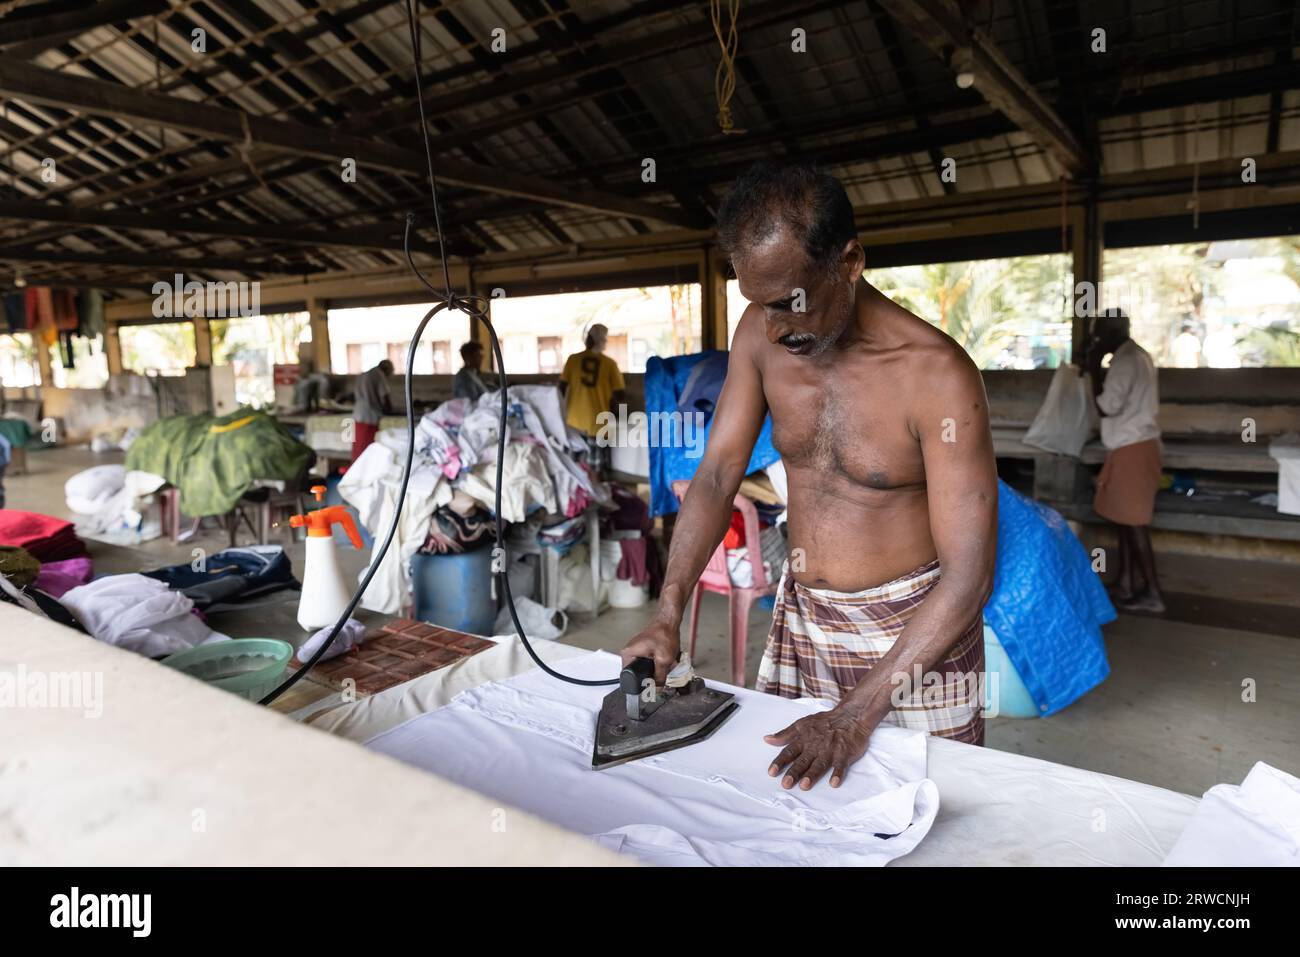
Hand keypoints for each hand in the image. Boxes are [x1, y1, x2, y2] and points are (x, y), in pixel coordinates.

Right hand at [620, 618, 679, 684]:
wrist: (669, 621)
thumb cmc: (664, 634)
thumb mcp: (663, 660)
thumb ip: (660, 677)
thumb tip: (657, 689)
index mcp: (628, 654)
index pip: (630, 677)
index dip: (642, 683)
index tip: (651, 685)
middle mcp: (629, 652)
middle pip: (640, 673)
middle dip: (655, 674)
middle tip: (664, 667)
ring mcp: (636, 650)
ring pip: (647, 668)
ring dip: (659, 667)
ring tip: (667, 659)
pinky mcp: (644, 649)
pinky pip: (651, 661)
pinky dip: (660, 662)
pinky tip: (667, 657)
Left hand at [764, 705, 879, 789]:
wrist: (850, 716)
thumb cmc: (825, 722)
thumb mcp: (802, 724)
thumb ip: (785, 734)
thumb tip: (767, 739)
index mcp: (804, 739)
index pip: (789, 752)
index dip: (780, 762)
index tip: (771, 772)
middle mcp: (816, 746)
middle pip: (803, 760)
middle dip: (794, 772)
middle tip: (785, 784)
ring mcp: (830, 750)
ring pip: (819, 764)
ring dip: (812, 774)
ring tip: (804, 785)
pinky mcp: (844, 753)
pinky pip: (841, 765)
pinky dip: (838, 773)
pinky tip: (834, 783)